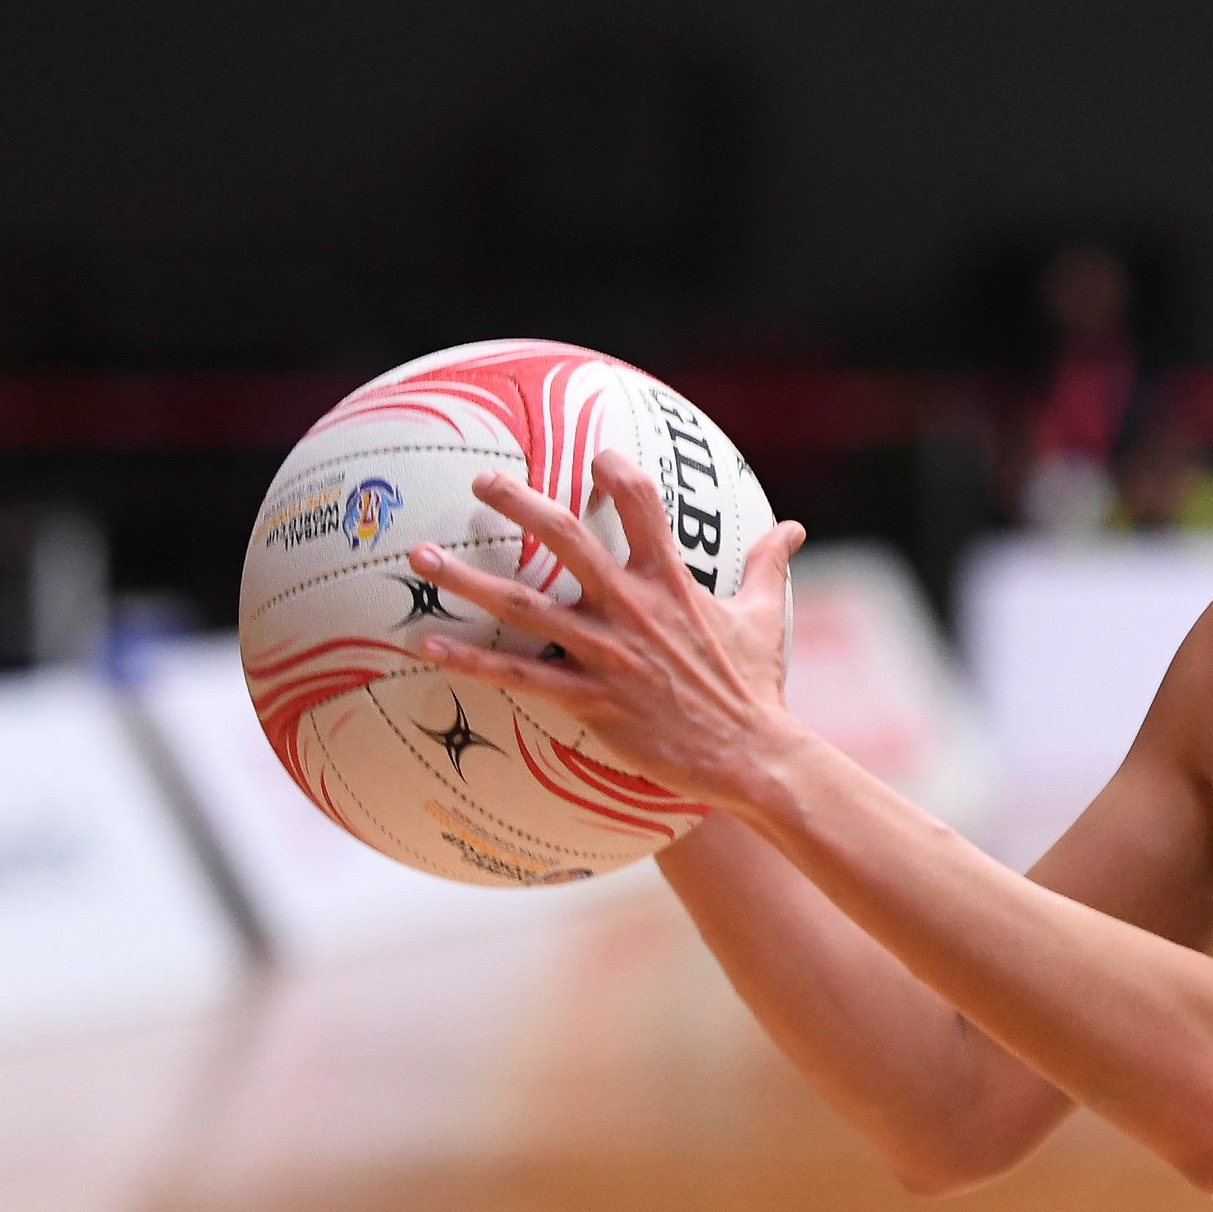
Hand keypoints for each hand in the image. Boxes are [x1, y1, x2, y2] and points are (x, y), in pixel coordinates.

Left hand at [412, 450, 804, 806]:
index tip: (594, 455)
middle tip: (480, 481)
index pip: (640, 504)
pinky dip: (472, 660)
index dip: (615, 471)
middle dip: (517, 503)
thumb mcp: (765, 617)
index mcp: (671, 582)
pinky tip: (429, 645)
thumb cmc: (756, 687)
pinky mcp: (590, 699)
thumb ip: (768, 565)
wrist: (752, 755)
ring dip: (466, 579)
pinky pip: (520, 676)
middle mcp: (632, 608)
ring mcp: (607, 653)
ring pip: (524, 605)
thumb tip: (792, 528)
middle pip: (564, 538)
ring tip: (420, 556)